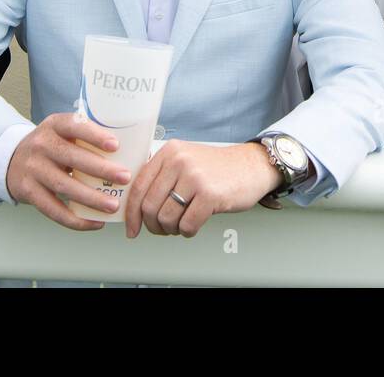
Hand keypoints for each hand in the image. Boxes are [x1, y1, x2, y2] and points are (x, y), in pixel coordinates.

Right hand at [4, 113, 129, 230]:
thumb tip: (139, 153)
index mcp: (55, 125)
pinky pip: (52, 209)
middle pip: (71, 157)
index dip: (94, 135)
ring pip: (63, 185)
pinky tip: (94, 223)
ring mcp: (32, 168)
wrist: (14, 160)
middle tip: (125, 178)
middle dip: (100, 169)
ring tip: (113, 205)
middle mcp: (41, 144)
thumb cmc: (54, 146)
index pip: (74, 125)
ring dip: (91, 198)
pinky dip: (74, 219)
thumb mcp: (65, 133)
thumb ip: (90, 139)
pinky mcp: (27, 191)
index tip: (116, 145)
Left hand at [124, 140, 281, 238]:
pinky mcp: (210, 194)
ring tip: (181, 225)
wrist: (252, 166)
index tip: (132, 227)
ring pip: (166, 218)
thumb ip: (161, 175)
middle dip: (153, 225)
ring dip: (171, 229)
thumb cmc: (217, 168)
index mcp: (169, 152)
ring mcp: (195, 177)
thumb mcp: (185, 160)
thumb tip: (134, 204)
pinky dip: (187, 231)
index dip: (131, 212)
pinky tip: (194, 225)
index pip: (139, 186)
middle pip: (149, 205)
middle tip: (161, 229)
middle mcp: (179, 161)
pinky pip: (187, 224)